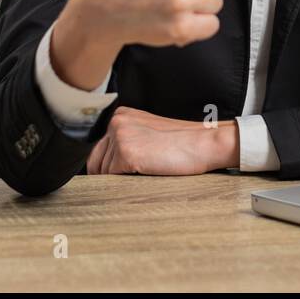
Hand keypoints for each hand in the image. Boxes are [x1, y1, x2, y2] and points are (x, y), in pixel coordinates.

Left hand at [86, 106, 239, 174]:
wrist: (203, 143)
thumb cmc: (182, 142)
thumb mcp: (148, 133)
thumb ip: (127, 140)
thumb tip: (103, 166)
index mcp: (121, 115)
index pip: (99, 148)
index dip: (107, 166)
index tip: (123, 173)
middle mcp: (117, 122)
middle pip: (96, 160)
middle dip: (110, 174)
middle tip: (132, 178)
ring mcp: (120, 137)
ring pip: (104, 172)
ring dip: (119, 179)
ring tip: (145, 172)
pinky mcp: (127, 154)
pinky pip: (113, 178)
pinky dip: (125, 183)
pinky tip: (145, 174)